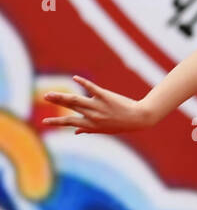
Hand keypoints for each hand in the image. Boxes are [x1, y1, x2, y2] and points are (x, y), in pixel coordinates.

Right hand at [41, 76, 157, 134]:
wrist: (139, 118)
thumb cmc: (122, 124)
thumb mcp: (104, 130)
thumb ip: (88, 130)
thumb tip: (75, 132)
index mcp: (91, 125)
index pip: (70, 122)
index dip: (56, 122)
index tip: (44, 121)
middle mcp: (92, 115)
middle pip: (71, 107)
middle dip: (57, 102)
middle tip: (44, 97)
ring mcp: (98, 106)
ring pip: (77, 100)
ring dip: (63, 96)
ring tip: (52, 92)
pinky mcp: (106, 96)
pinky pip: (93, 89)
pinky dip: (83, 83)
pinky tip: (75, 78)